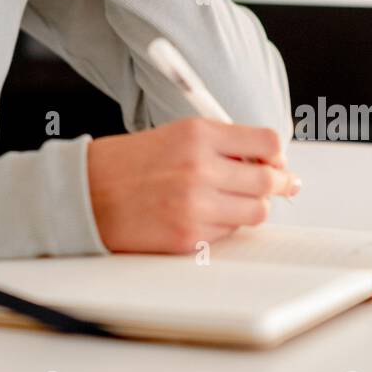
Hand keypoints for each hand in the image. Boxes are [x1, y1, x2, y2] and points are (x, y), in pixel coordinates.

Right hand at [86, 118, 300, 253]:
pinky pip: (228, 233)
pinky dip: (223, 225)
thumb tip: (267, 160)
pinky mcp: (189, 236)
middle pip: (269, 180)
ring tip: (235, 200)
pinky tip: (202, 214)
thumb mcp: (177, 134)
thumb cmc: (131, 162)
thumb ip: (221, 143)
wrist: (88, 193)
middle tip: (284, 184)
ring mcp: (196, 206)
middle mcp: (200, 168)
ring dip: (252, 206)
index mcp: (198, 134)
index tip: (276, 160)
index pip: (266, 142)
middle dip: (281, 183)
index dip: (277, 154)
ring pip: (256, 211)